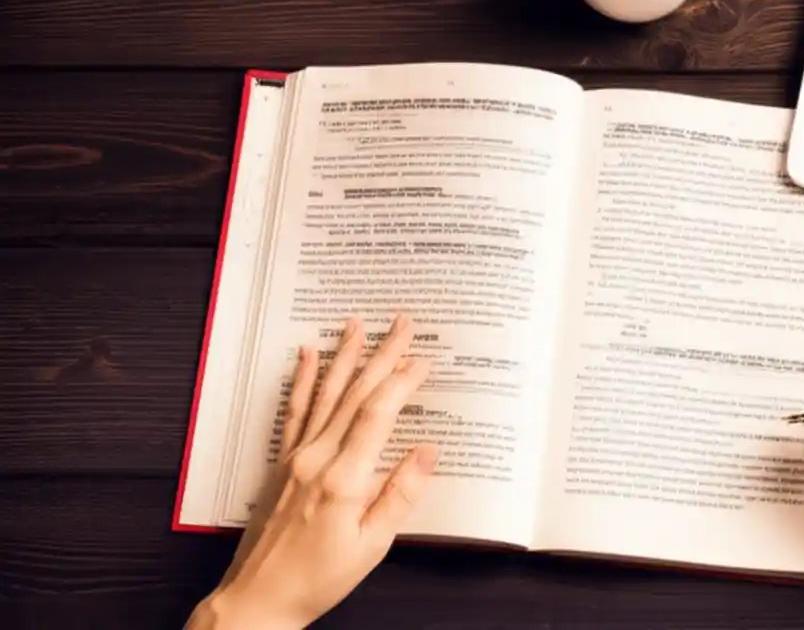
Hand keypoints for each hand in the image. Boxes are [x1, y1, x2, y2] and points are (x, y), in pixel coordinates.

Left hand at [187, 315, 437, 629]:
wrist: (258, 599)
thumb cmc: (317, 579)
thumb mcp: (371, 546)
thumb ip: (400, 495)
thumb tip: (427, 453)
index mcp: (343, 479)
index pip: (378, 416)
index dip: (402, 383)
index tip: (423, 359)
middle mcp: (316, 459)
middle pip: (354, 395)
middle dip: (381, 355)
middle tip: (401, 323)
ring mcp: (295, 457)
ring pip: (324, 395)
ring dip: (343, 357)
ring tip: (357, 324)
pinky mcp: (281, 463)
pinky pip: (293, 412)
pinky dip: (301, 381)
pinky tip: (306, 356)